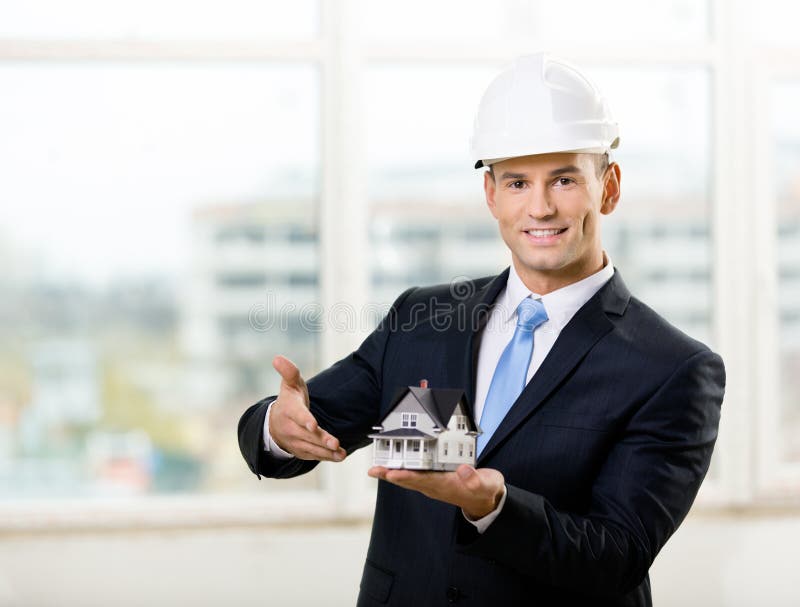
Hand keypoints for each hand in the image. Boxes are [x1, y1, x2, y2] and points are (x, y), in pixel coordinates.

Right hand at [269, 355, 345, 461]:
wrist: (275, 424)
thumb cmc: (289, 401)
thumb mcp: (290, 384)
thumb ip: (289, 372)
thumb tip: (278, 358)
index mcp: (289, 410)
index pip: (297, 415)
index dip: (305, 420)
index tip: (312, 424)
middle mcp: (290, 428)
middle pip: (307, 435)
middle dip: (321, 440)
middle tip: (334, 443)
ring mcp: (295, 441)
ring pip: (312, 448)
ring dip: (326, 452)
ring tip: (340, 453)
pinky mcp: (301, 451)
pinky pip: (314, 456)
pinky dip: (327, 457)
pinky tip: (339, 456)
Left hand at [368, 464, 504, 518]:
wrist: (485, 500)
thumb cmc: (485, 490)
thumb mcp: (487, 484)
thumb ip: (476, 479)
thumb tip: (464, 470)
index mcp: (447, 485)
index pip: (423, 479)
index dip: (407, 476)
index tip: (392, 473)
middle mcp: (436, 486)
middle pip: (409, 480)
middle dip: (391, 475)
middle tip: (374, 471)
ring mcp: (433, 485)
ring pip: (409, 479)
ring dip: (392, 474)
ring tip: (375, 469)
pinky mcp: (434, 481)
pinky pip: (414, 476)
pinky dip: (401, 470)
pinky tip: (392, 467)